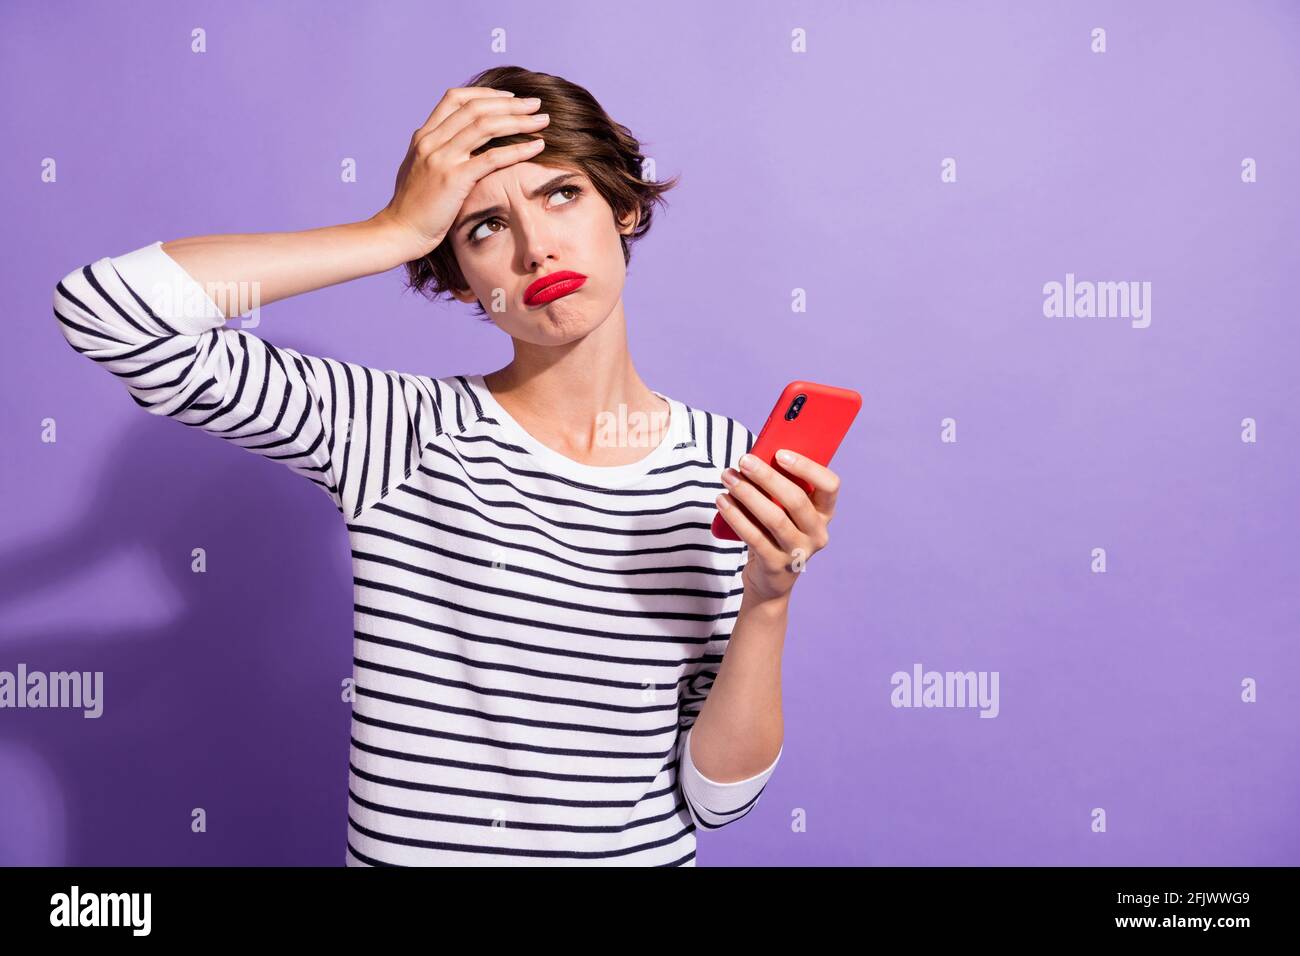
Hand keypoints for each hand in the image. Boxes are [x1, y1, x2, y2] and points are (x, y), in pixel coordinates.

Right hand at [371, 86, 551, 257]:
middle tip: (535, 104)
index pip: (456, 98)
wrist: (398, 232)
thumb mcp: (419, 171)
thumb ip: (436, 153)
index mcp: (424, 136)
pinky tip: (537, 146)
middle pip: (476, 107)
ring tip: (542, 120)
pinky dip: (518, 149)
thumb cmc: (412, 208)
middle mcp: (431, 141)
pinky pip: (492, 157)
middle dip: (510, 103)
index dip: (486, 94)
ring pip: (485, 125)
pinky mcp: (453, 179)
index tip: (510, 97)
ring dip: (518, 120)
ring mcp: (441, 158)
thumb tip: (453, 144)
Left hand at [716, 449, 840, 603]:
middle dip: (767, 477)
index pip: (830, 485)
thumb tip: (757, 457)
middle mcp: (817, 533)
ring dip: (747, 494)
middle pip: (796, 500)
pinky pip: (754, 537)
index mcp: (824, 513)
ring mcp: (798, 552)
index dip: (807, 467)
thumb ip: (780, 487)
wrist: (770, 579)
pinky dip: (736, 516)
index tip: (780, 453)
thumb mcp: (785, 510)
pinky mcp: (776, 565)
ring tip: (728, 477)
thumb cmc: (776, 532)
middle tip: (743, 461)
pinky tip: (722, 501)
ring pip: (774, 518)